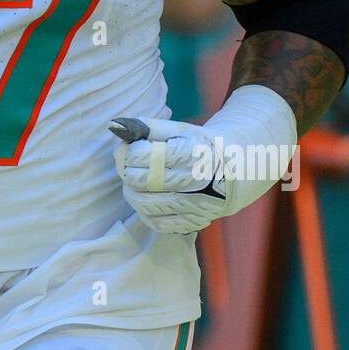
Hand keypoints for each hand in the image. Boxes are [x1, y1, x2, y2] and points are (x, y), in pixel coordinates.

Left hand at [110, 116, 227, 234]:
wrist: (232, 173)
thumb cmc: (199, 147)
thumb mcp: (180, 130)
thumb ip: (147, 127)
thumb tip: (116, 126)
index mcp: (190, 153)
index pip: (142, 155)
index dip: (127, 152)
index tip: (129, 149)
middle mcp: (194, 181)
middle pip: (140, 181)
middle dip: (127, 172)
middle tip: (128, 166)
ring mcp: (193, 205)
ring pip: (143, 204)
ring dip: (131, 192)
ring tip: (135, 182)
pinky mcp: (191, 222)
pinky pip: (155, 222)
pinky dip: (144, 211)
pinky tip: (147, 198)